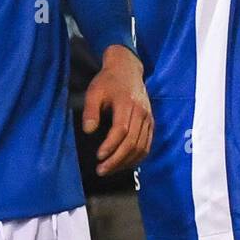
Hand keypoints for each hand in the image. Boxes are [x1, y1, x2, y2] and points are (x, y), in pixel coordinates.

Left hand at [82, 45, 152, 175]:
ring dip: (127, 162)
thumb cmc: (108, 81)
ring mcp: (149, 118)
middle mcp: (142, 112)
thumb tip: (88, 131)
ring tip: (111, 169)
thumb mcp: (94, 91)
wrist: (127, 69)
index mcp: (128, 104)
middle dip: (117, 159)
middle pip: (133, 142)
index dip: (111, 146)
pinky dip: (137, 157)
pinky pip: (147, 144)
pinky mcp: (151, 122)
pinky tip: (125, 163)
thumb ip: (91, 111)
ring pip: (142, 146)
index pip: (122, 130)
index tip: (98, 156)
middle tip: (101, 170)